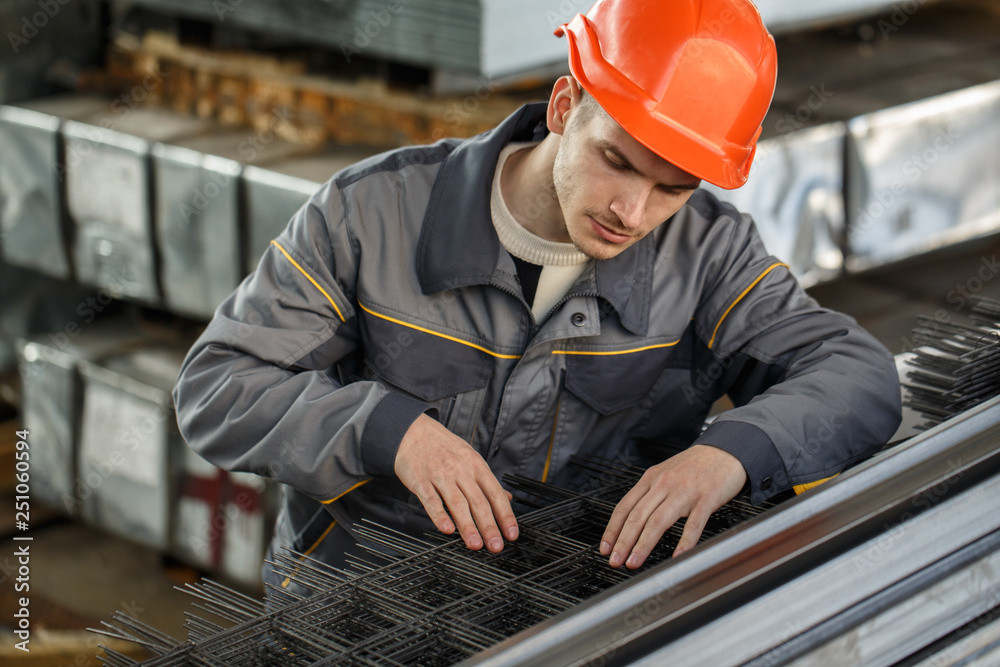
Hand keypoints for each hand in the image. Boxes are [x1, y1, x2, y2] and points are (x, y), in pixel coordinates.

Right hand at [394, 414, 517, 552]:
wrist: (412, 431)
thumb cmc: (443, 447)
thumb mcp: (469, 457)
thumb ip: (486, 480)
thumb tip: (507, 498)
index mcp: (476, 465)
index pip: (495, 493)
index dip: (505, 515)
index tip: (511, 534)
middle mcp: (461, 470)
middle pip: (479, 501)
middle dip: (489, 526)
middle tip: (496, 546)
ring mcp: (440, 475)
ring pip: (457, 503)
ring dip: (468, 526)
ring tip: (475, 544)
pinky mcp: (420, 480)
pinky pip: (431, 500)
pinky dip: (439, 515)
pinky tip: (447, 529)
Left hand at [600, 444, 746, 568]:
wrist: (725, 451)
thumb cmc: (695, 467)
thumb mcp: (665, 474)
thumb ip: (650, 494)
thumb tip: (632, 521)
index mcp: (651, 479)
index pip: (625, 507)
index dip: (612, 529)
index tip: (605, 548)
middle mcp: (664, 484)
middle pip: (637, 516)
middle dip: (623, 541)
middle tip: (615, 561)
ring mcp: (685, 492)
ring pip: (658, 521)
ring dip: (643, 544)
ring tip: (634, 562)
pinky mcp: (706, 499)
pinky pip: (693, 524)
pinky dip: (684, 542)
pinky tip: (677, 557)